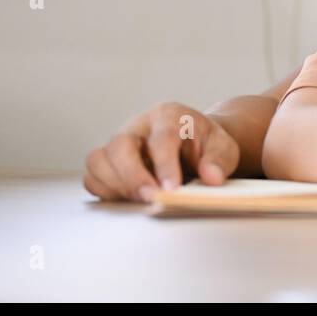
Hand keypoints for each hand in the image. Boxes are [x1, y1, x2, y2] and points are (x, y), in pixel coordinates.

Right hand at [83, 102, 239, 202]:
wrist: (193, 144)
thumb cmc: (206, 145)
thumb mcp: (223, 147)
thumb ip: (219, 160)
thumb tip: (211, 178)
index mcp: (168, 115)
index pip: (161, 138)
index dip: (165, 165)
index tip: (171, 190)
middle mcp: (138, 126)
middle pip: (120, 145)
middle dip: (132, 176)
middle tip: (150, 198)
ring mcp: (119, 142)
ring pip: (98, 159)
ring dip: (115, 184)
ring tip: (139, 200)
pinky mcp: (109, 161)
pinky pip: (92, 176)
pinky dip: (104, 190)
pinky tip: (126, 199)